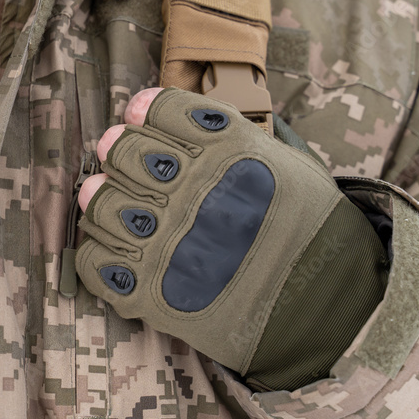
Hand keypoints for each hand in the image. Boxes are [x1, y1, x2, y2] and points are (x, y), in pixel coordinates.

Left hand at [74, 88, 386, 388]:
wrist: (323, 309)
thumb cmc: (308, 231)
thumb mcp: (287, 162)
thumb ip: (232, 135)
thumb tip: (183, 114)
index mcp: (227, 151)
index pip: (161, 109)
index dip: (145, 111)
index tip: (139, 115)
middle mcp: (191, 190)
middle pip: (123, 152)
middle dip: (118, 150)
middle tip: (120, 155)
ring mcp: (166, 241)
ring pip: (101, 204)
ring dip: (101, 198)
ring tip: (108, 198)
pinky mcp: (148, 291)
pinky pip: (95, 261)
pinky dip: (97, 251)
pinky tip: (115, 247)